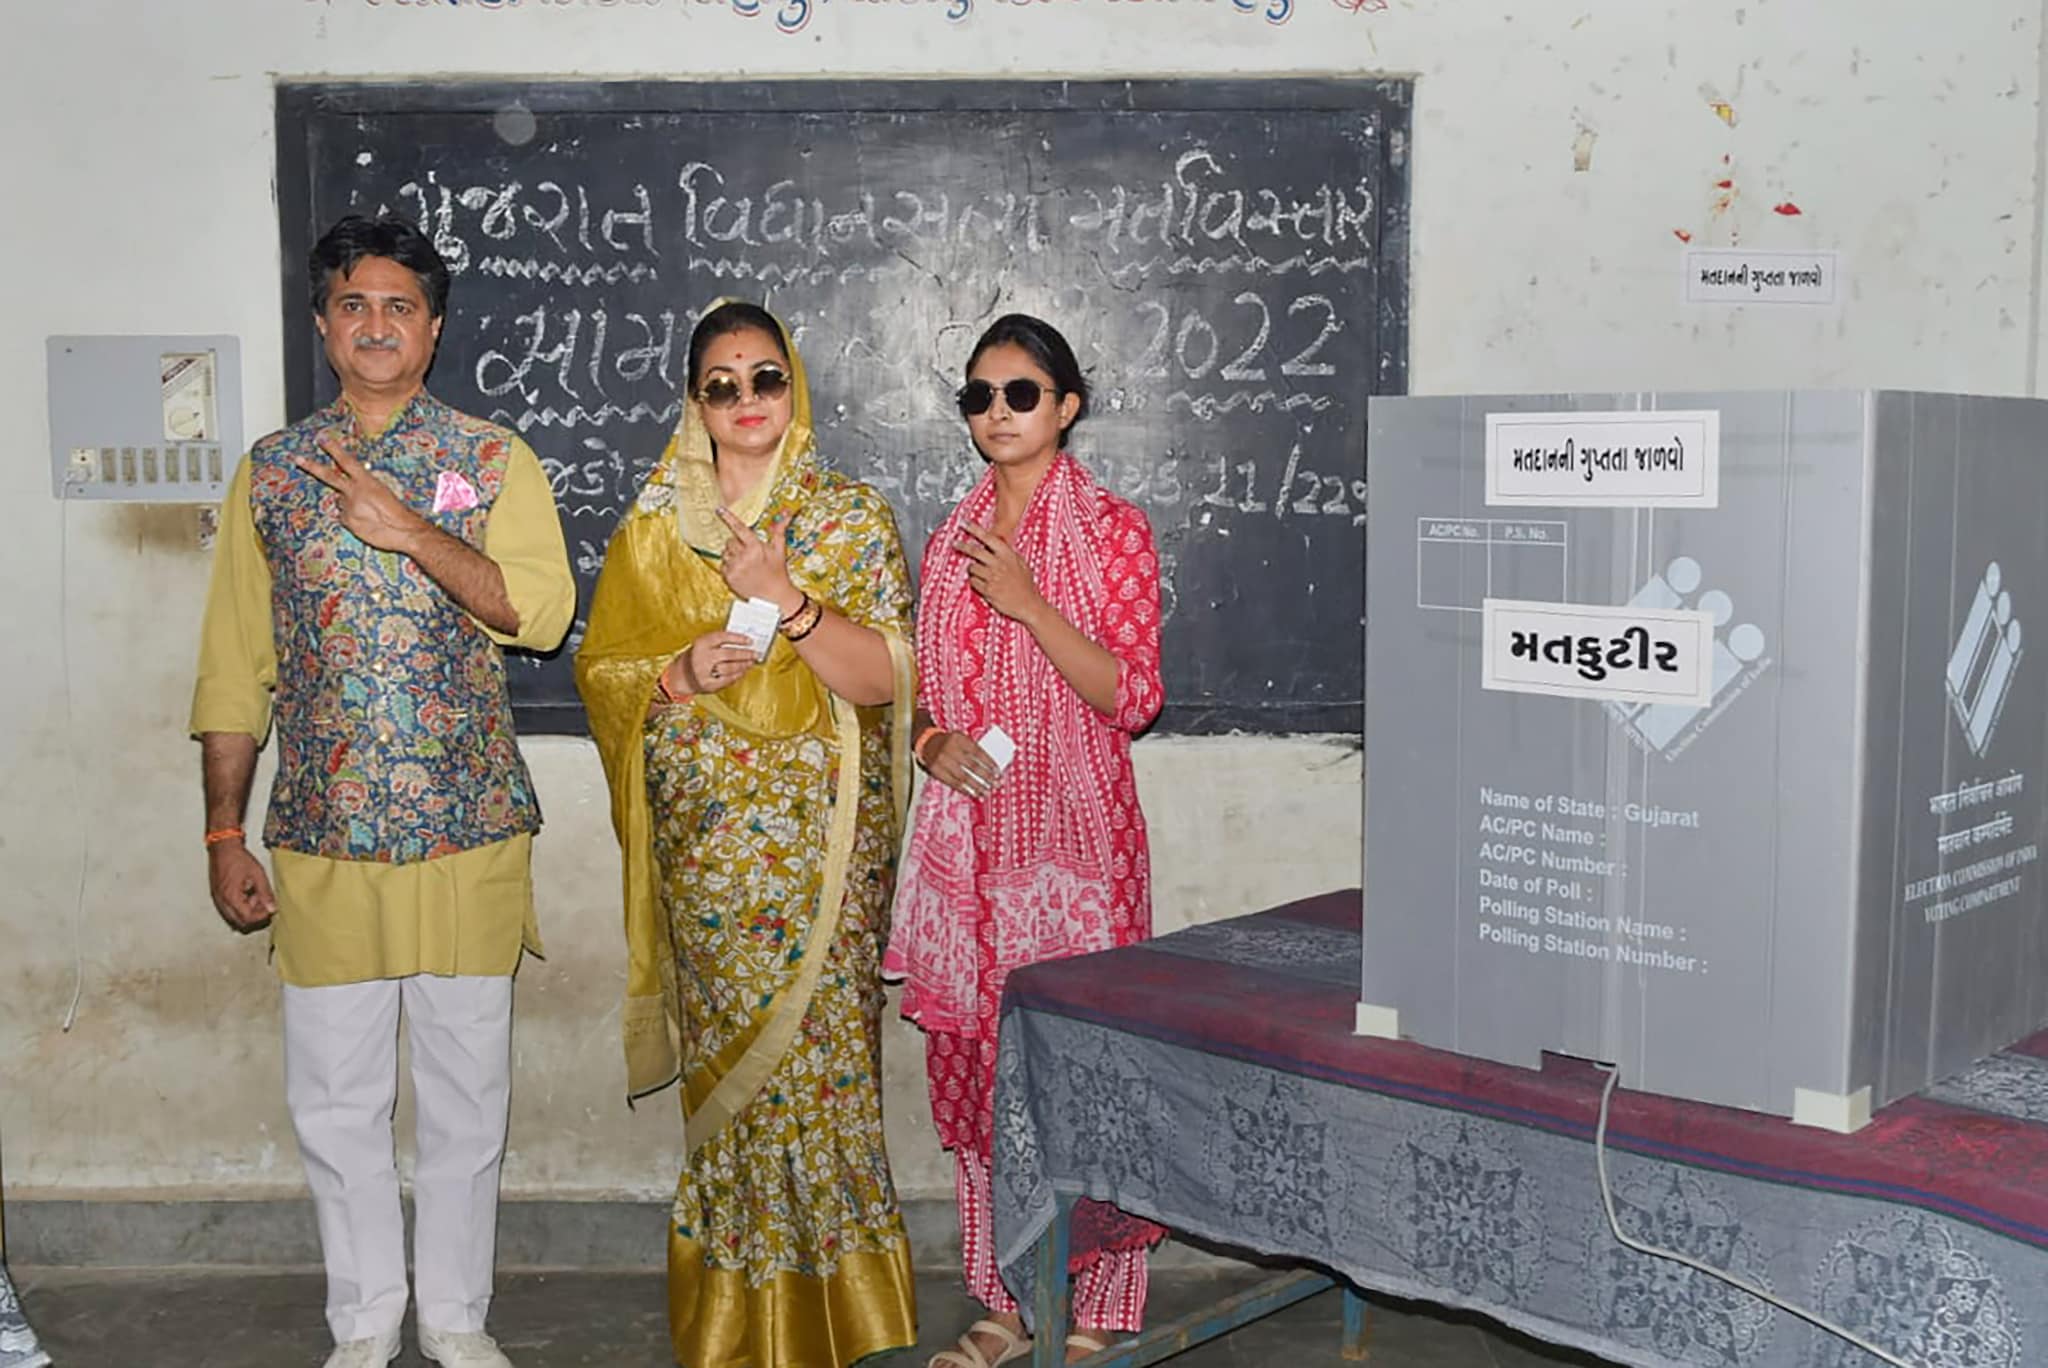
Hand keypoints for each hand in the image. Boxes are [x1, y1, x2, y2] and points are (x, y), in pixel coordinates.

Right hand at [209, 841, 276, 932]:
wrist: (223, 847)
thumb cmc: (238, 858)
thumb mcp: (257, 874)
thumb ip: (265, 893)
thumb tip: (272, 908)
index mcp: (231, 897)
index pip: (247, 918)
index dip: (261, 915)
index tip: (270, 908)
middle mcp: (221, 901)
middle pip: (239, 922)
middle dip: (254, 915)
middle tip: (264, 903)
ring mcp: (218, 899)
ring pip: (234, 917)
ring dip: (247, 911)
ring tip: (256, 895)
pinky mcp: (217, 895)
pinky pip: (229, 908)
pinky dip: (240, 906)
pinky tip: (247, 893)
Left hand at [295, 431, 429, 553]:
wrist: (404, 531)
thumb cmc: (398, 511)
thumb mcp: (384, 491)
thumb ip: (366, 486)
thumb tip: (355, 484)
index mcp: (366, 481)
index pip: (346, 461)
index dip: (333, 449)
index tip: (322, 439)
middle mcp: (354, 492)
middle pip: (329, 476)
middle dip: (312, 466)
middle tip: (297, 459)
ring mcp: (348, 507)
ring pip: (341, 501)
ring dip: (349, 504)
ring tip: (368, 513)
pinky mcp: (347, 521)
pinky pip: (345, 516)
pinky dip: (352, 518)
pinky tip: (366, 522)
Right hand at [681, 630, 758, 693]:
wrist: (679, 676)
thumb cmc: (694, 658)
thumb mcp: (702, 645)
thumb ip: (719, 643)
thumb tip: (743, 643)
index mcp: (701, 643)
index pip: (723, 637)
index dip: (738, 638)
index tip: (749, 640)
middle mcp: (702, 656)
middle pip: (729, 654)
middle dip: (745, 654)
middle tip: (755, 654)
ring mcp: (704, 672)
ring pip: (730, 668)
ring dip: (743, 665)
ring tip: (750, 662)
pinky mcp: (708, 684)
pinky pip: (727, 680)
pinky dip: (737, 676)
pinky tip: (742, 672)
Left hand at [714, 507, 798, 611]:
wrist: (773, 598)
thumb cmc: (777, 573)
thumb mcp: (779, 550)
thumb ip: (779, 530)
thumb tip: (786, 513)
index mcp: (755, 548)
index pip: (739, 529)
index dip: (728, 518)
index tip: (719, 510)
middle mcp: (743, 557)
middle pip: (730, 541)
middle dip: (737, 544)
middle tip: (749, 553)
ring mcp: (734, 568)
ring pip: (725, 552)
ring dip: (732, 555)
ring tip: (746, 564)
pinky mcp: (728, 577)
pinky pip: (722, 564)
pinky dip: (729, 566)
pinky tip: (741, 571)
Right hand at [920, 730, 1000, 798]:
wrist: (927, 743)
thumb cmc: (949, 742)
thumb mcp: (961, 738)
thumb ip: (973, 748)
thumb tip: (990, 765)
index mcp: (959, 739)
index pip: (978, 752)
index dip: (989, 763)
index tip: (998, 772)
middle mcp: (950, 749)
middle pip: (972, 766)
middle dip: (986, 777)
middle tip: (996, 784)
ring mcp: (942, 761)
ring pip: (963, 777)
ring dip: (977, 786)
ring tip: (986, 792)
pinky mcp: (936, 771)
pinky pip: (953, 783)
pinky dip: (965, 789)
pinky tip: (974, 793)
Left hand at [955, 524, 1044, 624]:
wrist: (1028, 604)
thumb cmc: (1026, 585)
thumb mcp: (1021, 563)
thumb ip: (1008, 552)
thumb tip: (999, 540)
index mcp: (1008, 555)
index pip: (988, 538)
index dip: (974, 529)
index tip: (963, 523)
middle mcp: (999, 564)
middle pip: (975, 551)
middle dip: (962, 545)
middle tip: (955, 543)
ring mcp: (992, 577)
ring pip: (972, 567)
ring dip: (972, 569)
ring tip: (979, 573)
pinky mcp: (987, 590)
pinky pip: (973, 582)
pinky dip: (975, 582)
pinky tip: (982, 584)